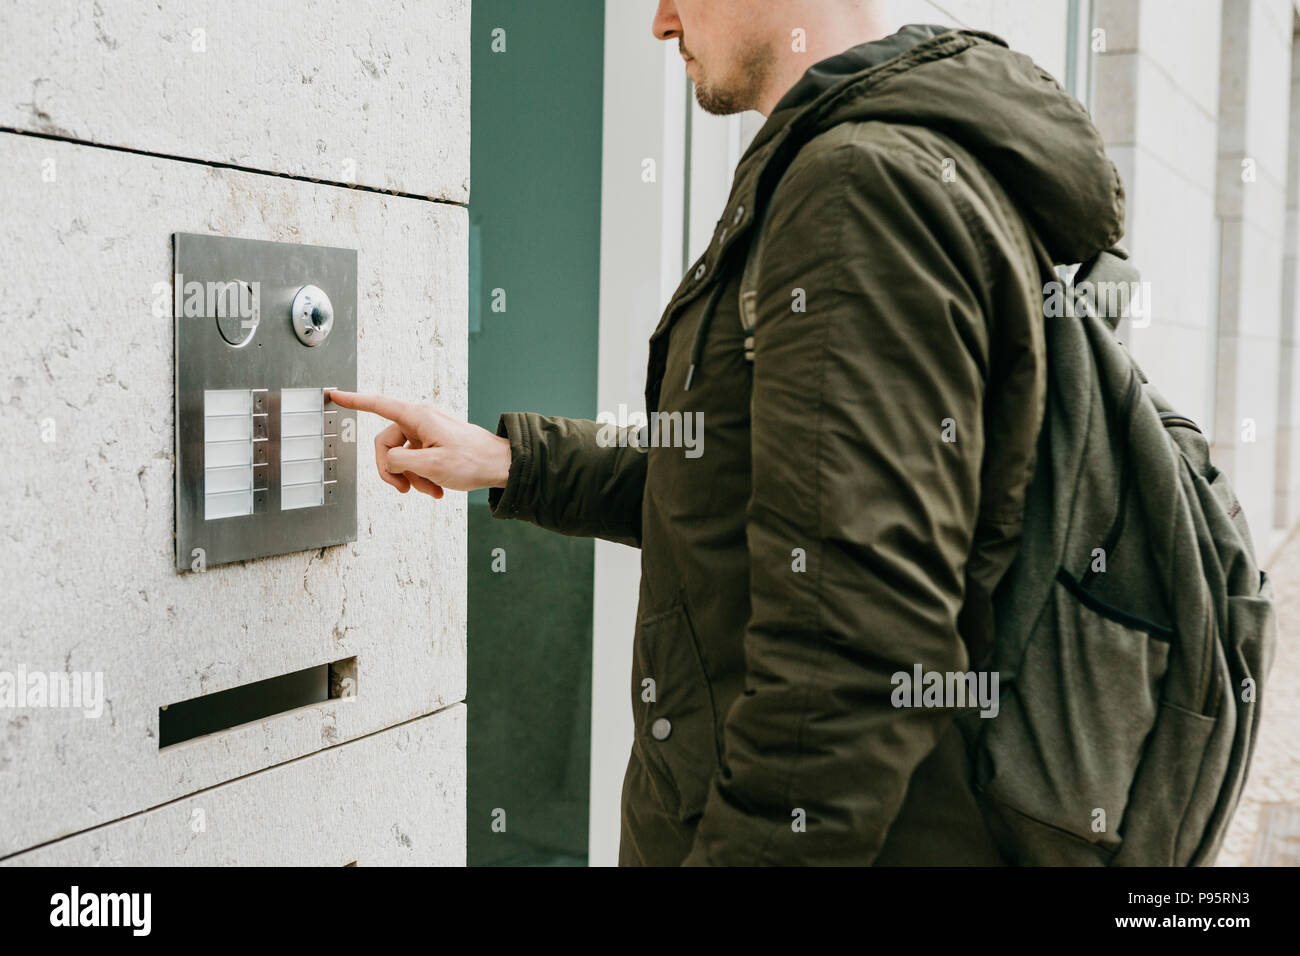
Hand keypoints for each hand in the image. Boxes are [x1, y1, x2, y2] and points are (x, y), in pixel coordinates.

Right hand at [327, 390, 511, 497]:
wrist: (502, 465)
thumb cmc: (473, 461)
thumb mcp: (431, 466)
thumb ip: (400, 461)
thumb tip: (389, 460)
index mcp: (418, 417)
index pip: (378, 405)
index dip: (354, 401)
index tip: (334, 394)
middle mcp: (421, 420)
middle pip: (387, 444)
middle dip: (394, 471)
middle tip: (406, 491)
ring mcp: (428, 432)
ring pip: (403, 457)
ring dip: (413, 478)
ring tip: (432, 491)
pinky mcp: (435, 443)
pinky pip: (417, 461)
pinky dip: (423, 477)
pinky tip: (438, 490)